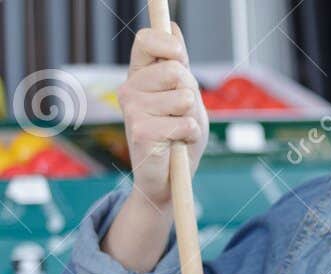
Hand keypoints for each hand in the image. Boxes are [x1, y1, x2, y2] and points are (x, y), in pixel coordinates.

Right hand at [120, 25, 207, 208]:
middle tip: (181, 114)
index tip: (180, 56)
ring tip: (178, 131)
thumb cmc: (179, 137)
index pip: (147, 40)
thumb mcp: (186, 97)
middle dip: (190, 93)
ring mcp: (132, 109)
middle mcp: (129, 88)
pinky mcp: (140, 131)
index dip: (168, 44)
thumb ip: (179, 65)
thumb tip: (173, 26)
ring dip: (191, 117)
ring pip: (183, 97)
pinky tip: (176, 145)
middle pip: (175, 70)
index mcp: (140, 76)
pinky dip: (190, 135)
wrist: (170, 180)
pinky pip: (185, 123)